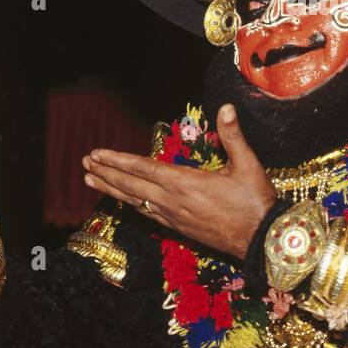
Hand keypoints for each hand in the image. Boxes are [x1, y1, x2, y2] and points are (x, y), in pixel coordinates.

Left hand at [83, 104, 275, 259]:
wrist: (261, 240)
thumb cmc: (255, 202)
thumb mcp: (248, 165)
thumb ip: (233, 136)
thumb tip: (226, 107)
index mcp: (185, 184)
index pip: (143, 169)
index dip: (118, 160)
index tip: (97, 153)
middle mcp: (173, 202)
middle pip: (131, 186)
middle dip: (106, 173)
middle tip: (85, 163)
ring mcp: (174, 217)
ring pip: (135, 202)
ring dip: (112, 189)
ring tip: (91, 180)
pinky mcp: (180, 228)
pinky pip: (147, 214)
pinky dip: (130, 205)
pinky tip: (125, 202)